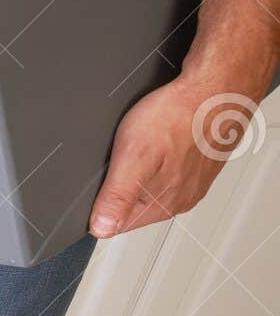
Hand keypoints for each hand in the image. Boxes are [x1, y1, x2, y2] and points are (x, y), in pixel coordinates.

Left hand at [89, 76, 258, 237]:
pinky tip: (159, 137)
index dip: (98, 202)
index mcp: (163, 205)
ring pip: (147, 184)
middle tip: (125, 153)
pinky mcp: (198, 164)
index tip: (103, 177)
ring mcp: (192, 181)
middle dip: (117, 182)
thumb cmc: (179, 116)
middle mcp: (181, 199)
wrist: (218, 87)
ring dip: (138, 166)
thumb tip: (101, 228)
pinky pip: (165, 167)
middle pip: (130, 204)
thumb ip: (116, 197)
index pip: (115, 223)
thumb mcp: (133, 157)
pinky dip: (157, 153)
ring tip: (145, 143)